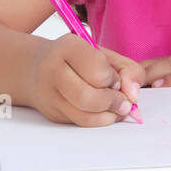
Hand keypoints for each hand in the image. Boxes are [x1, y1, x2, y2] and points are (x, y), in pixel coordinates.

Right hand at [30, 35, 146, 126]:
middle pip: (87, 97)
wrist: (36, 67)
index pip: (98, 71)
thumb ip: (127, 69)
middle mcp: (52, 70)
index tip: (116, 78)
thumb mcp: (104, 54)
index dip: (113, 79)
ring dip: (108, 116)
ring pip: (84, 116)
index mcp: (68, 47)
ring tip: (117, 108)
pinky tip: (105, 112)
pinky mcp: (52, 113)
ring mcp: (49, 94)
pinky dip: (99, 121)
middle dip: (113, 102)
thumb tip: (134, 94)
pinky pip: (80, 123)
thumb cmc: (76, 58)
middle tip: (124, 101)